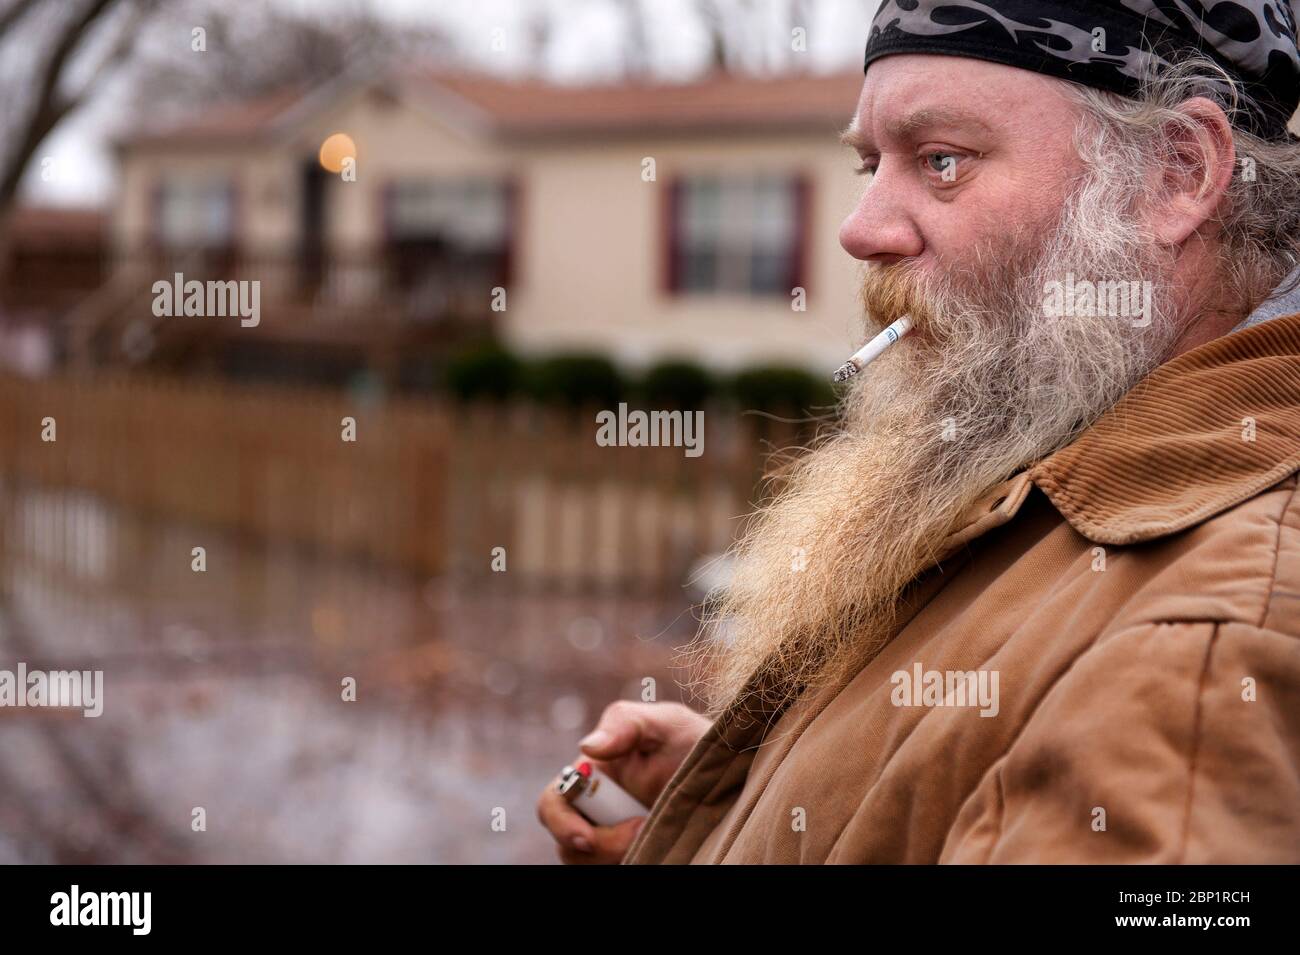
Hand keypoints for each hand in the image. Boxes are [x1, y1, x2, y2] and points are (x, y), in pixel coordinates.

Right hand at [537, 700, 711, 863]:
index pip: (552, 806)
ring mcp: (615, 840)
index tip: (586, 837)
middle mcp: (596, 814)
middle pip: (569, 846)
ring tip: (656, 831)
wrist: (729, 774)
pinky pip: (617, 868)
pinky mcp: (635, 856)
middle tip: (639, 832)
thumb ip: (624, 724)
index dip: (561, 824)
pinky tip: (661, 845)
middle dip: (598, 846)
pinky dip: (635, 860)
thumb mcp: (664, 723)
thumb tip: (587, 747)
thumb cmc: (691, 741)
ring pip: (591, 864)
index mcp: (591, 780)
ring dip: (618, 854)